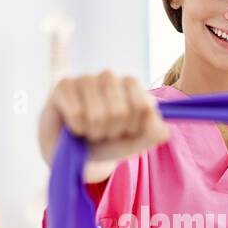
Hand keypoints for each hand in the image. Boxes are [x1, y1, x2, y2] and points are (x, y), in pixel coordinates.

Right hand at [38, 70, 169, 165]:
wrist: (74, 151)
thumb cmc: (108, 142)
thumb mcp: (135, 143)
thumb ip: (154, 135)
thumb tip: (164, 131)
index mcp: (131, 84)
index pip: (143, 107)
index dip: (134, 128)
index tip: (126, 131)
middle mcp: (109, 76)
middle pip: (120, 112)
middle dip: (111, 132)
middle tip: (104, 132)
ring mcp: (85, 78)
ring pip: (97, 115)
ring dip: (93, 132)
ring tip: (90, 130)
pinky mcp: (64, 85)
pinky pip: (76, 114)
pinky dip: (77, 129)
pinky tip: (74, 126)